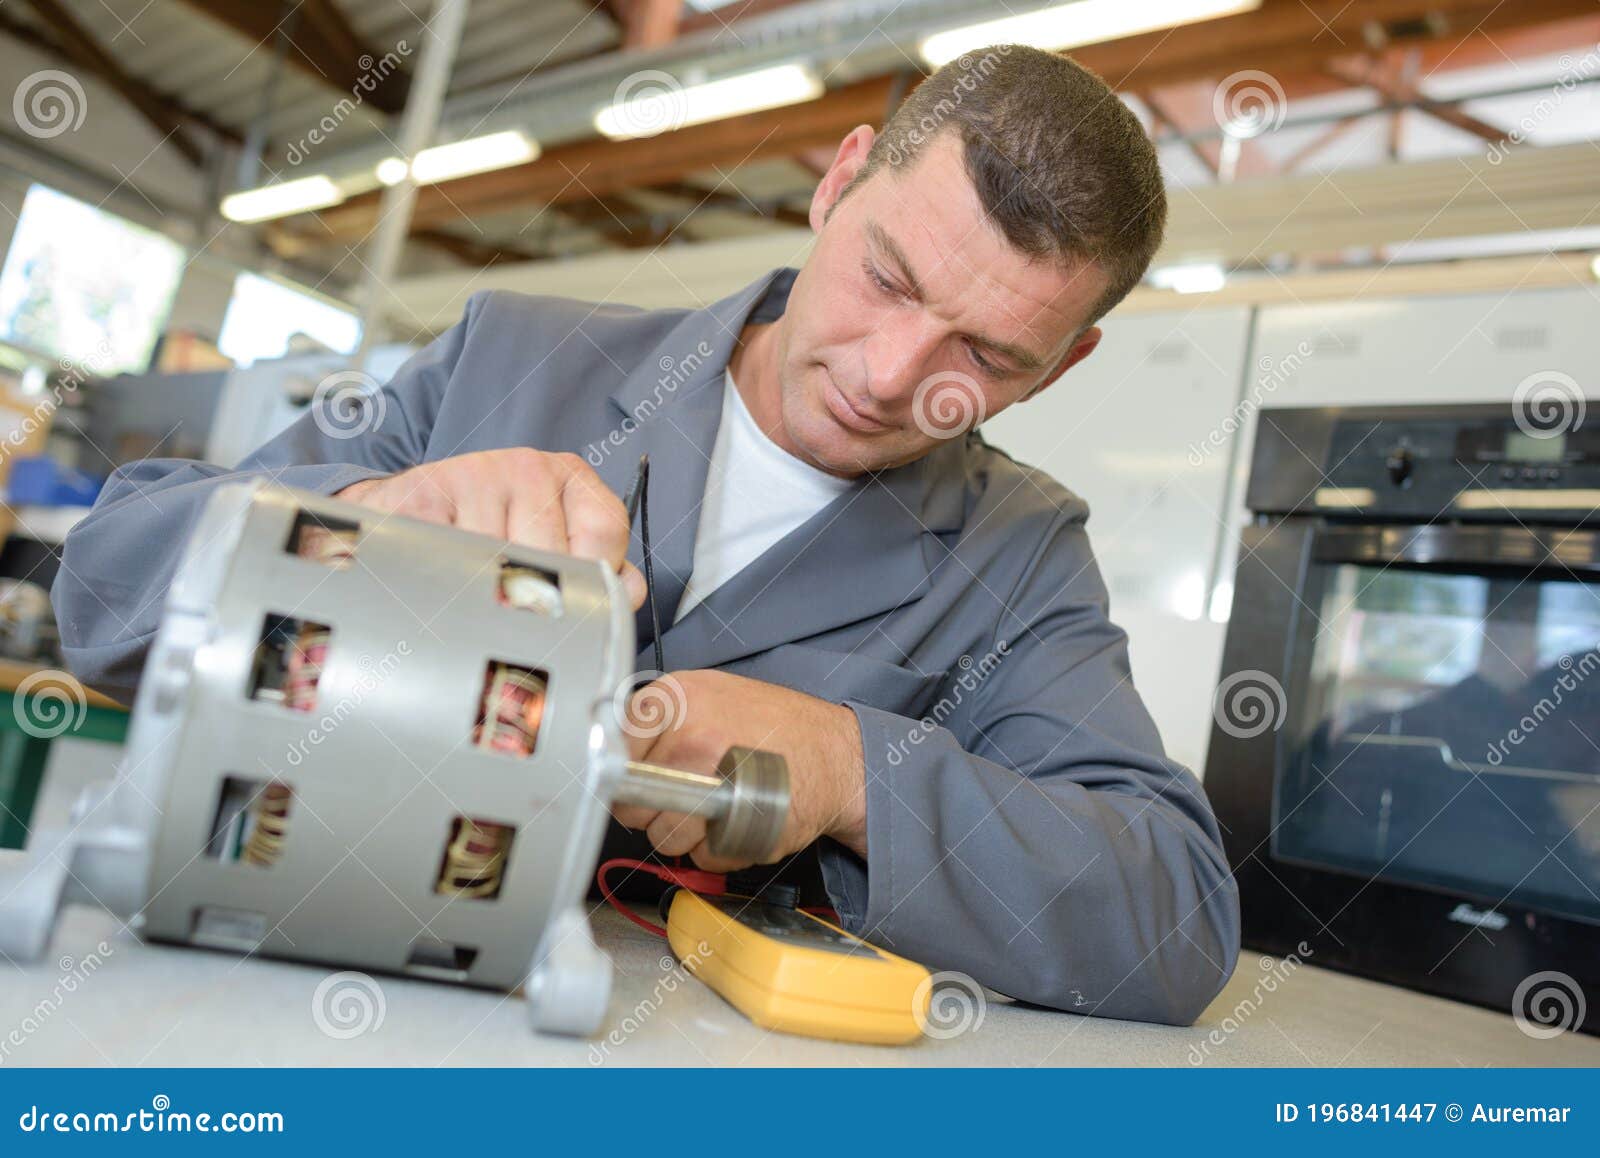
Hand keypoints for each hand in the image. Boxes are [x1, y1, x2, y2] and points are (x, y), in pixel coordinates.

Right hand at [335, 449, 645, 608]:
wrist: (407, 507)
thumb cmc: (492, 531)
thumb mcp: (554, 538)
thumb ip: (600, 568)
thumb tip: (627, 593)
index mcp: (571, 477)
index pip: (605, 532)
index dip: (592, 577)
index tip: (569, 598)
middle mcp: (530, 467)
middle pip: (553, 556)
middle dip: (536, 597)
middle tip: (515, 610)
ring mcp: (478, 475)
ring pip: (502, 565)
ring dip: (488, 595)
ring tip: (477, 595)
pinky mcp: (428, 494)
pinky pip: (452, 560)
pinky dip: (448, 584)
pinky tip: (444, 580)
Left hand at [613, 669, 867, 871]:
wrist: (842, 756)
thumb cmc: (778, 727)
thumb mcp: (712, 694)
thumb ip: (661, 719)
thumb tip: (613, 753)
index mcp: (678, 698)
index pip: (612, 751)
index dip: (624, 773)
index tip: (639, 779)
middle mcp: (690, 736)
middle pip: (631, 800)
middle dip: (652, 808)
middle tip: (687, 795)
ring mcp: (711, 783)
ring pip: (661, 835)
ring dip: (685, 833)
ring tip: (719, 807)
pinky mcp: (733, 828)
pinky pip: (698, 856)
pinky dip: (716, 850)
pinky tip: (738, 822)